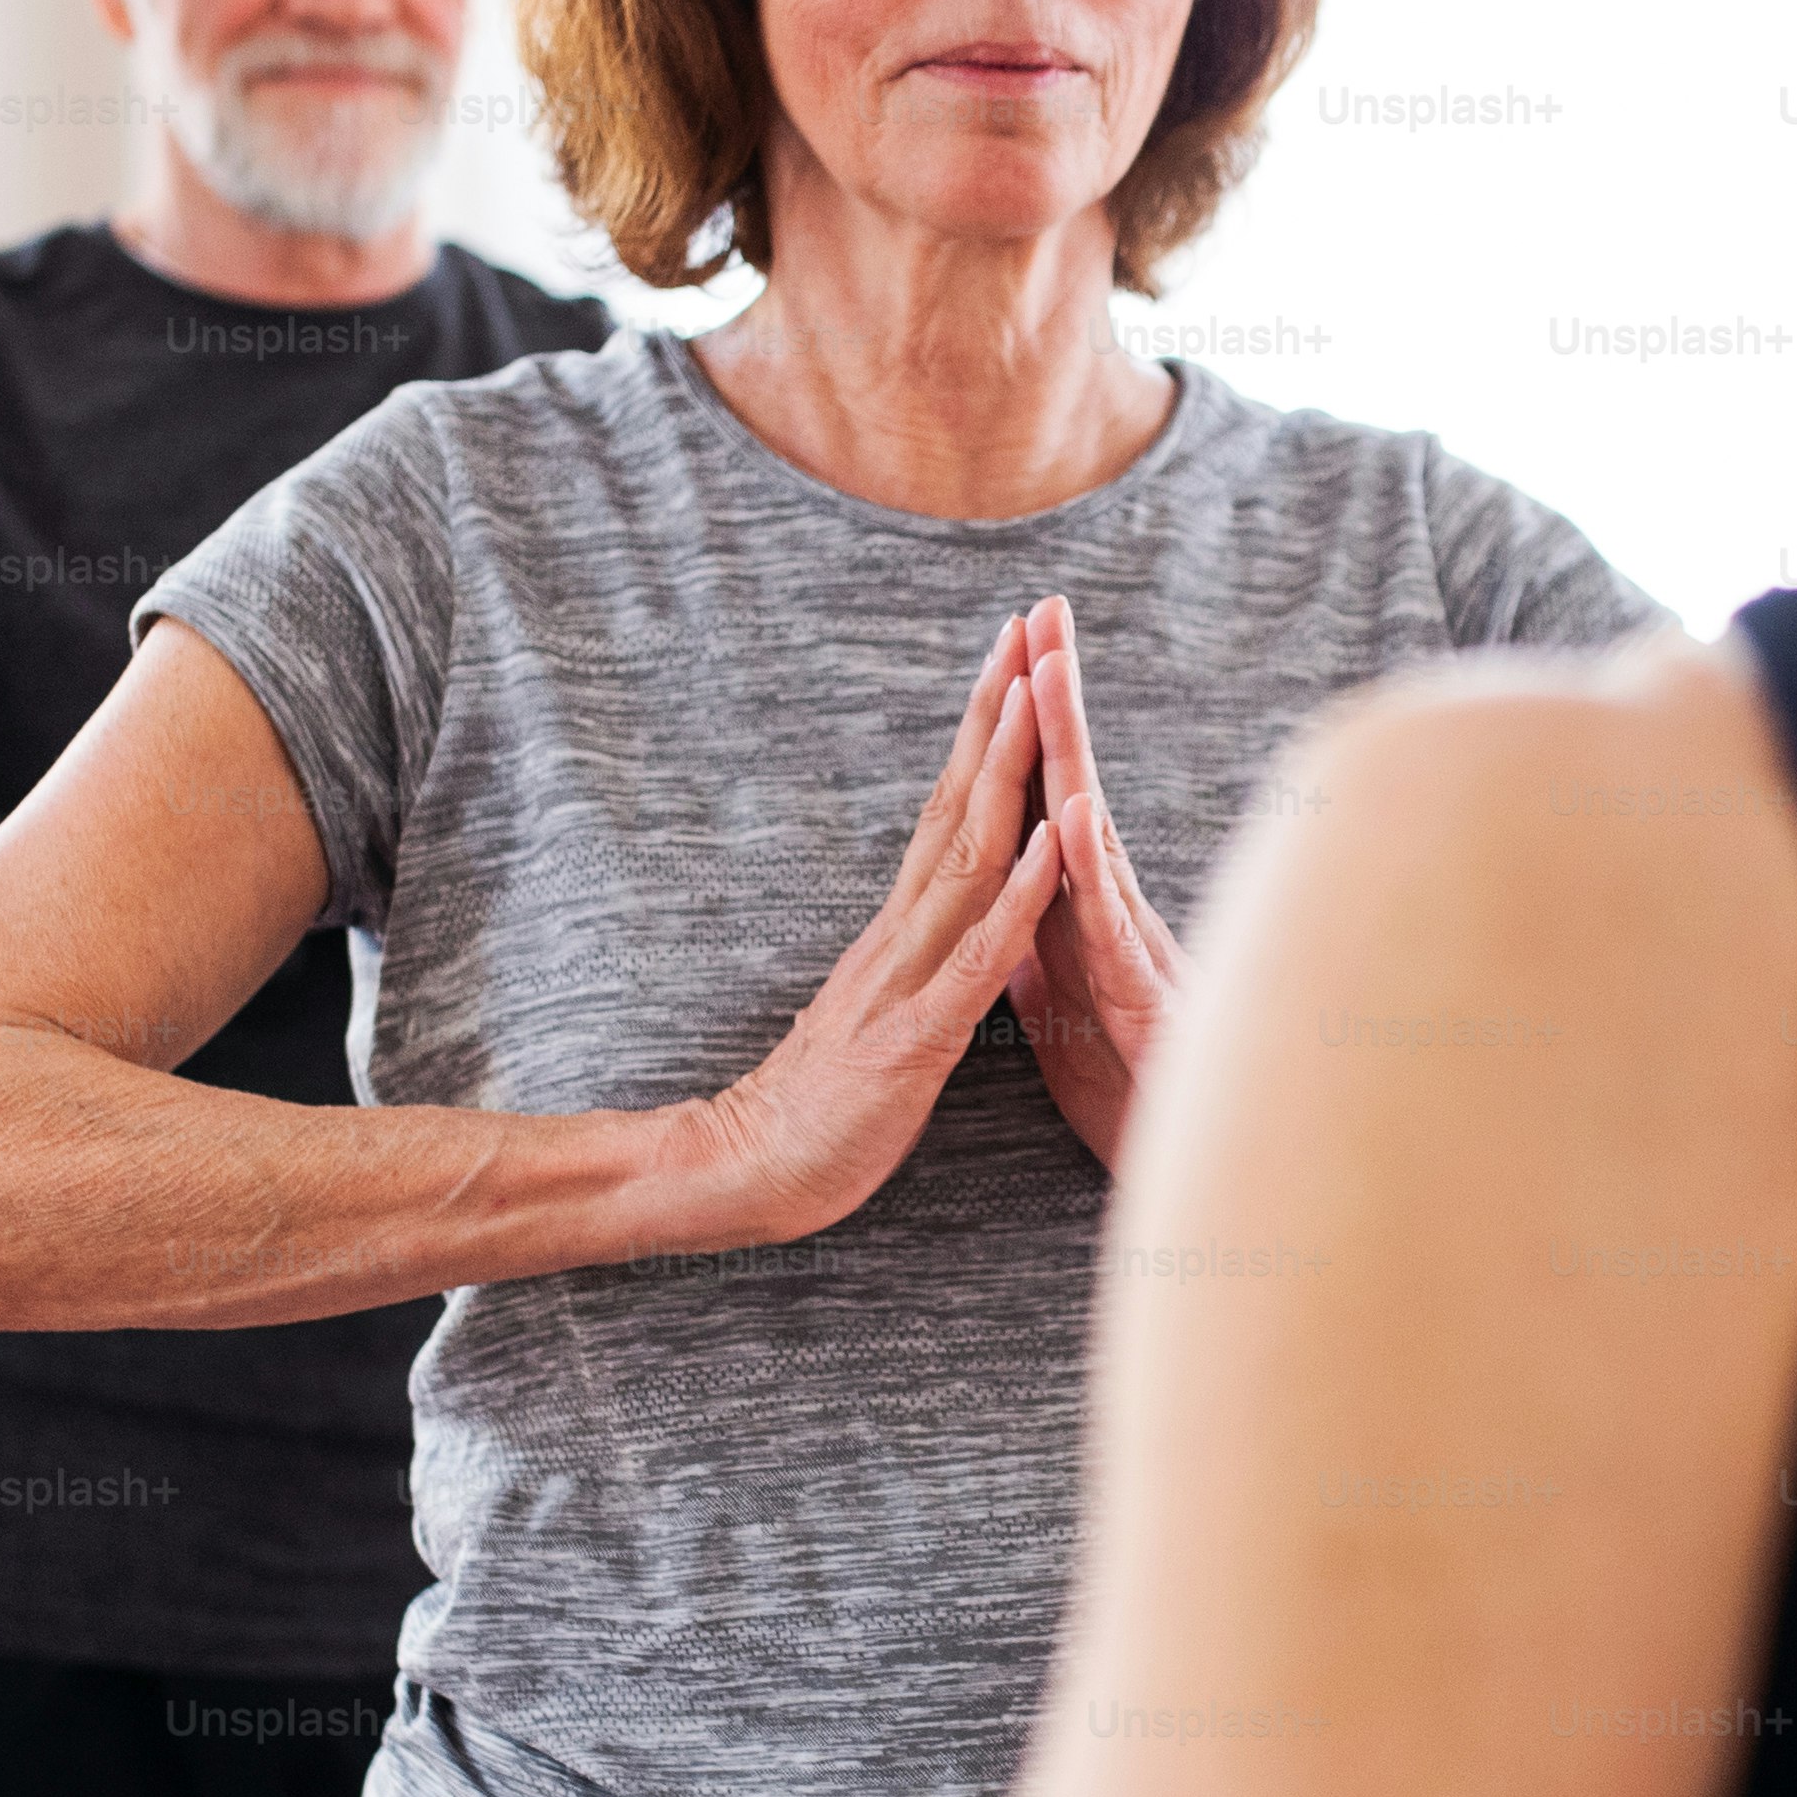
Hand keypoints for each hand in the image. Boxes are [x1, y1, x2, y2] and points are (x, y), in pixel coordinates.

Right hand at [685, 610, 1069, 1245]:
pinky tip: (1049, 846)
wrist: (748, 1170)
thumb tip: (959, 910)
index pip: (948, 807)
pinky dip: (1017, 898)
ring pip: (966, 857)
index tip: (1015, 654)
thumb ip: (919, 956)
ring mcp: (905, 978)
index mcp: (901, 927)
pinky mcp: (914, 1036)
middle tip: (1028, 626)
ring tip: (1039, 695)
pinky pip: (975, 957)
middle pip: (956, 801)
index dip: (985, 731)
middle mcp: (901, 931)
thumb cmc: (824, 1102)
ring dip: (1007, 773)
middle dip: (997, 712)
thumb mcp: (885, 1009)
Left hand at [1008, 594, 1186, 1169]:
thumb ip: (1037, 948)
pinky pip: (1106, 925)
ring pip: (1092, 838)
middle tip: (1044, 611)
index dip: (1025, 726)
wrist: (1185, 1163)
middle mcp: (1107, 913)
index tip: (1010, 644)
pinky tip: (1070, 814)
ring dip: (1071, 754)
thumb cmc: (1127, 1087)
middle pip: (1074, 789)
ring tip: (1049, 678)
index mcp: (1072, 910)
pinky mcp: (1137, 997)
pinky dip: (1085, 868)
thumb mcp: (1059, 1008)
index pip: (1044, 799)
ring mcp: (1126, 947)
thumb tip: (1012, 900)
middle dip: (1058, 699)